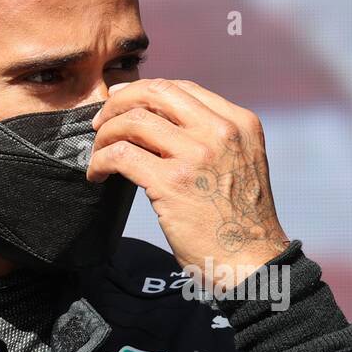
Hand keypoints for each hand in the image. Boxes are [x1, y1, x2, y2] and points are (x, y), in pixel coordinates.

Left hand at [89, 78, 290, 287]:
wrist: (252, 262)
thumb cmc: (242, 221)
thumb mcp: (242, 163)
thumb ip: (213, 139)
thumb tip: (160, 124)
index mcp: (240, 123)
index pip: (182, 89)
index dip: (144, 91)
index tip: (122, 102)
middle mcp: (220, 131)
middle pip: (155, 93)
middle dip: (119, 103)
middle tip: (101, 122)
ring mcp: (196, 155)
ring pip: (133, 121)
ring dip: (105, 135)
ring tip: (99, 153)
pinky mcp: (172, 183)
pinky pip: (121, 155)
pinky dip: (101, 161)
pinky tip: (98, 175)